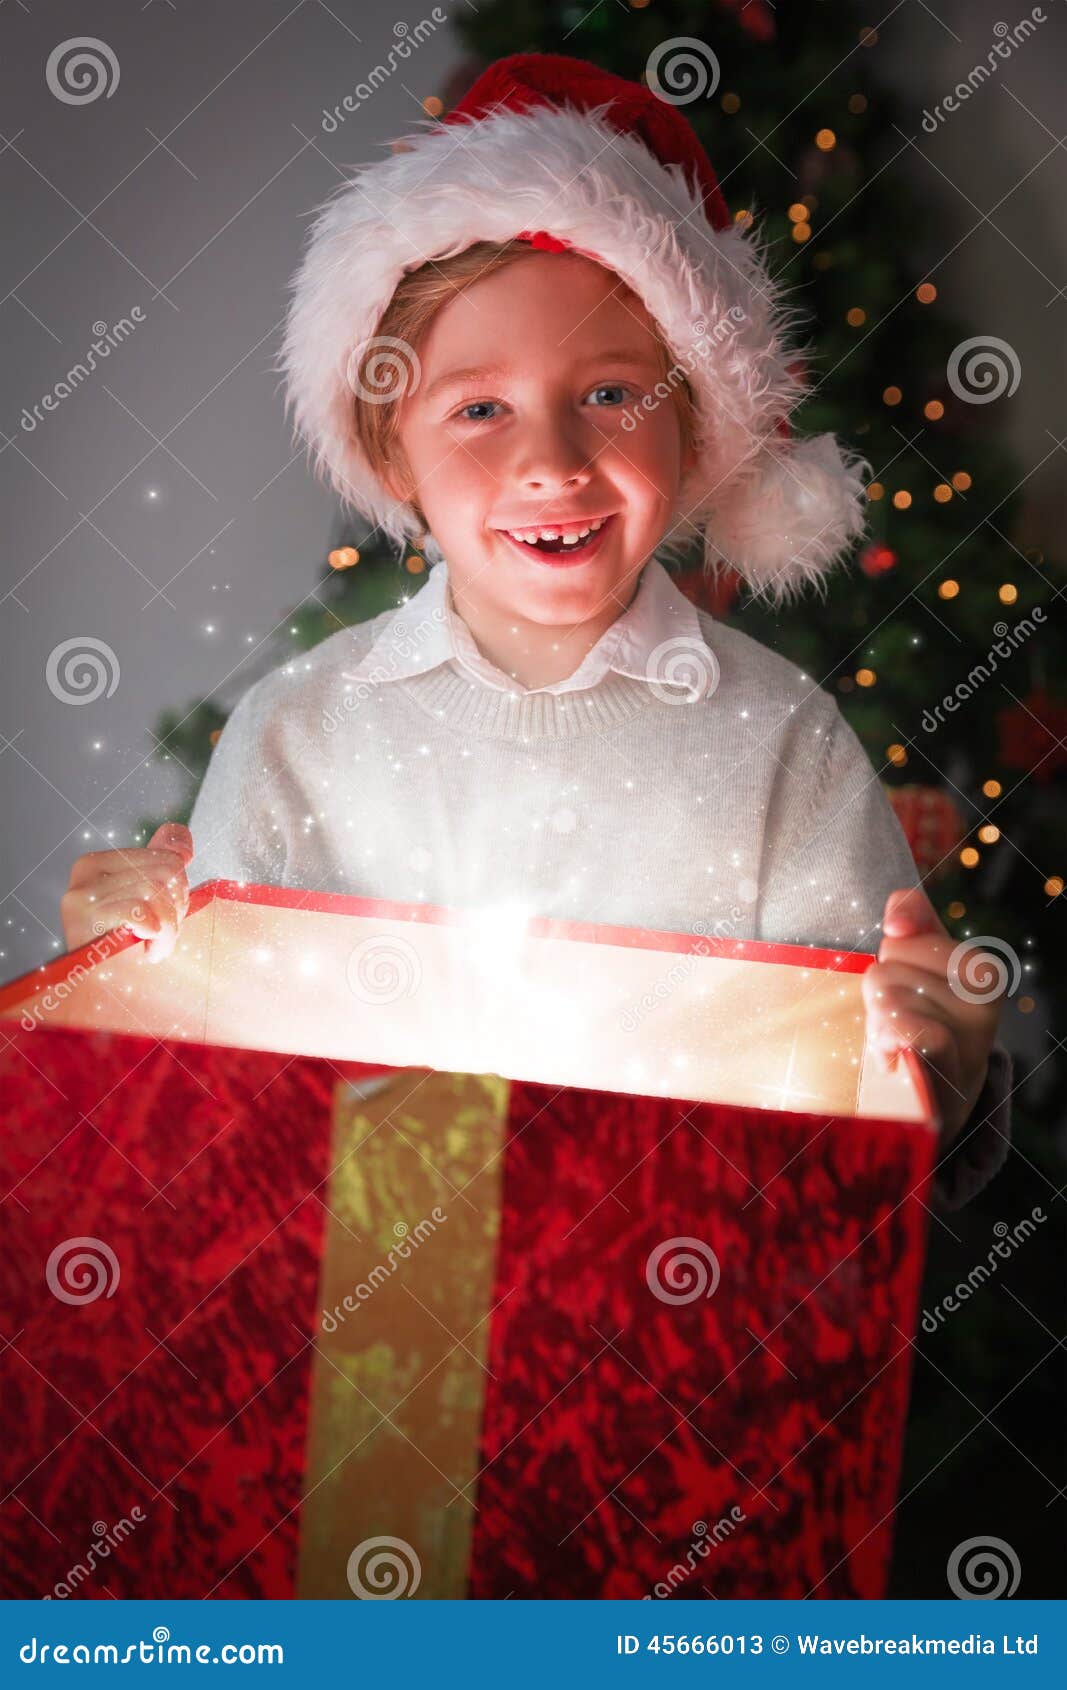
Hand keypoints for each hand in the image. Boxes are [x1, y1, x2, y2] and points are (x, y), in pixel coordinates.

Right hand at [60, 822, 193, 964]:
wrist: (102, 1000)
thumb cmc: (126, 954)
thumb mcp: (148, 903)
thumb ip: (160, 864)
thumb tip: (180, 831)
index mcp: (96, 863)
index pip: (168, 858)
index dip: (177, 893)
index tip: (159, 920)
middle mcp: (84, 872)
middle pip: (167, 870)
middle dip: (176, 908)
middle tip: (157, 935)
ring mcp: (82, 894)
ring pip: (160, 891)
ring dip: (169, 929)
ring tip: (150, 945)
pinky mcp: (87, 917)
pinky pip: (148, 913)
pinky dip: (159, 938)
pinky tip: (146, 951)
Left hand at [861, 886, 1002, 1144]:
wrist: (929, 1107)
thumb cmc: (917, 1028)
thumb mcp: (917, 968)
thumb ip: (913, 922)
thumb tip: (898, 914)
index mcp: (982, 969)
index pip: (898, 937)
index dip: (886, 965)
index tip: (907, 991)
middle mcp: (987, 1003)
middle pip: (888, 967)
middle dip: (879, 995)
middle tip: (900, 1026)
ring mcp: (972, 1041)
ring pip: (890, 1001)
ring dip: (879, 1028)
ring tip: (898, 1048)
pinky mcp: (951, 1078)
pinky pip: (916, 1035)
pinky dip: (892, 1043)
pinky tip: (895, 1059)